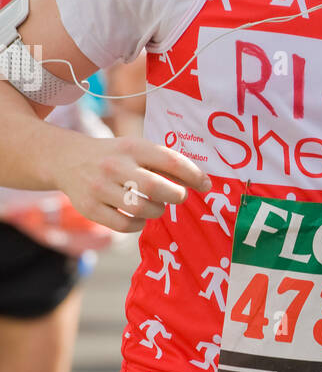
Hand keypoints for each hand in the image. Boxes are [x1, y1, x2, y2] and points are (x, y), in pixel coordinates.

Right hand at [53, 133, 210, 232]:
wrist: (66, 160)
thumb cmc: (114, 157)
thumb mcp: (135, 149)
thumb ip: (163, 163)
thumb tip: (200, 181)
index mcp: (131, 146)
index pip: (170, 160)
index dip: (193, 175)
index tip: (206, 185)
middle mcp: (114, 165)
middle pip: (156, 188)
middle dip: (176, 196)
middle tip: (178, 197)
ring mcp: (100, 188)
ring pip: (141, 209)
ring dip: (157, 211)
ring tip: (156, 206)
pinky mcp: (90, 208)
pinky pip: (125, 225)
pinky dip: (138, 225)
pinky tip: (139, 218)